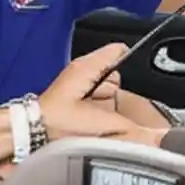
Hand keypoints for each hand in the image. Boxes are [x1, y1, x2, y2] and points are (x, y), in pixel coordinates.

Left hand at [39, 44, 157, 144]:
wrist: (32, 133)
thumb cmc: (57, 122)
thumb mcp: (97, 124)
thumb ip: (128, 127)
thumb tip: (153, 135)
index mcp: (87, 67)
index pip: (118, 50)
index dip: (132, 61)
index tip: (139, 80)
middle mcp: (83, 69)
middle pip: (116, 73)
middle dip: (118, 91)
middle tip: (109, 107)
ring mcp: (77, 81)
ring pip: (107, 87)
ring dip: (108, 101)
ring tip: (97, 116)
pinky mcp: (74, 94)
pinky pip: (97, 97)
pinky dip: (99, 107)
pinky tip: (92, 120)